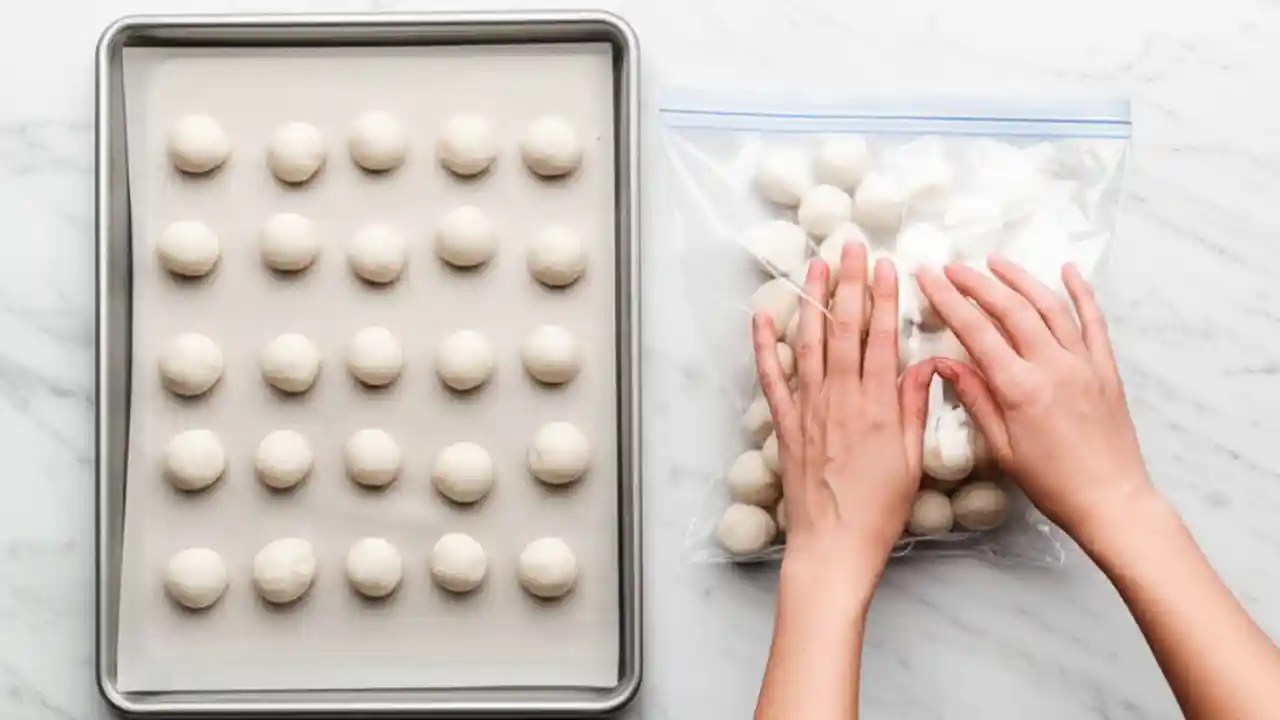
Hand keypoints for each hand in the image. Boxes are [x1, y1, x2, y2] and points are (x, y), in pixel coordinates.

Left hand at [752, 243, 935, 595]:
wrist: (834, 545)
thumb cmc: (879, 509)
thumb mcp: (912, 459)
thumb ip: (916, 408)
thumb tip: (926, 365)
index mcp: (878, 405)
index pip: (881, 337)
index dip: (883, 297)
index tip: (886, 265)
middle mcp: (841, 398)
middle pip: (844, 328)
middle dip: (848, 283)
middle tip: (851, 245)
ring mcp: (809, 408)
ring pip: (809, 342)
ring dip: (812, 300)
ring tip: (815, 264)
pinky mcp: (786, 424)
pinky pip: (771, 377)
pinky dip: (765, 345)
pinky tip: (762, 316)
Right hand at [915, 256, 1153, 541]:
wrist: (1111, 500)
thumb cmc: (1051, 483)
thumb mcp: (1001, 448)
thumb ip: (975, 399)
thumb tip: (945, 363)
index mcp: (1020, 388)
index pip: (975, 331)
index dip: (948, 300)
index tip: (928, 277)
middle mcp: (1052, 365)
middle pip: (1010, 308)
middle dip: (976, 282)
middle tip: (951, 266)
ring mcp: (1083, 363)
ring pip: (1049, 306)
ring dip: (1020, 278)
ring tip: (994, 261)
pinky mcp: (1105, 368)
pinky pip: (1093, 321)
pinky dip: (1081, 292)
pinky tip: (1067, 270)